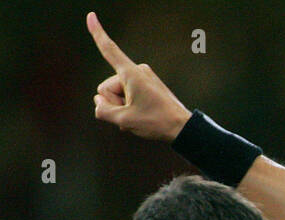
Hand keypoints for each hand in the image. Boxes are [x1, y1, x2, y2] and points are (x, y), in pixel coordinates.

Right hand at [87, 11, 191, 139]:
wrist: (183, 128)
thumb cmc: (157, 122)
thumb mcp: (124, 120)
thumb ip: (103, 110)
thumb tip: (99, 102)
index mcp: (131, 74)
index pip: (110, 51)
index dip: (98, 34)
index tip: (91, 16)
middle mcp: (137, 71)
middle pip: (107, 88)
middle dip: (114, 103)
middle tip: (135, 114)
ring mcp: (143, 78)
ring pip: (116, 94)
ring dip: (122, 108)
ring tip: (141, 116)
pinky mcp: (147, 86)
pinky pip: (127, 96)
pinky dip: (129, 108)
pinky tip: (141, 116)